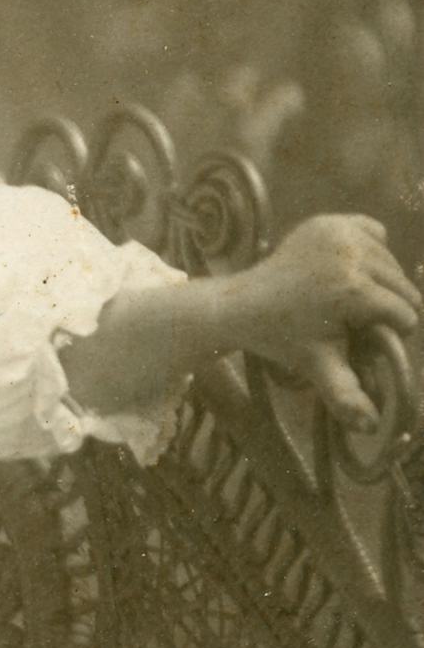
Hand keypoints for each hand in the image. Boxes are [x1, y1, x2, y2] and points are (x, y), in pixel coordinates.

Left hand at [231, 213, 419, 429]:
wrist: (242, 304)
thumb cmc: (282, 339)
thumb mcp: (318, 367)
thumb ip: (347, 395)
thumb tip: (371, 426)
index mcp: (353, 290)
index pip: (404, 312)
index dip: (392, 331)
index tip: (368, 338)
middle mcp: (351, 254)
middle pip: (401, 284)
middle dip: (389, 306)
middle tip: (358, 321)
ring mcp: (340, 232)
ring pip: (391, 260)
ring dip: (381, 281)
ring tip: (350, 299)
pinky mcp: (331, 221)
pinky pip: (373, 232)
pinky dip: (370, 250)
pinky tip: (346, 270)